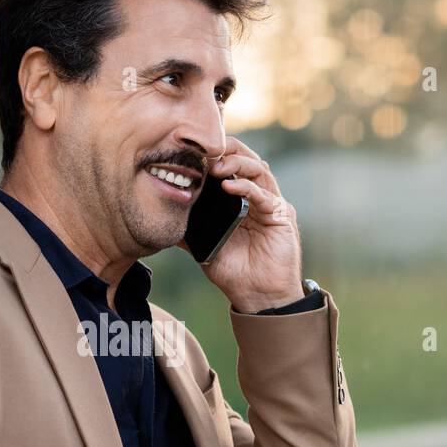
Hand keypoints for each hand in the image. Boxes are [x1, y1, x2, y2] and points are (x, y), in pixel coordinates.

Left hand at [177, 136, 303, 312]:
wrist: (257, 297)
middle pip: (248, 159)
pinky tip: (229, 186)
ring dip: (238, 163)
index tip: (194, 153)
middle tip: (206, 151)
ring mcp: (271, 205)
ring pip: (259, 169)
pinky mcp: (282, 216)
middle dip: (229, 150)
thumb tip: (165, 221)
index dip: (215, 156)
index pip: (231, 166)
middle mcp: (259, 197)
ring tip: (216, 166)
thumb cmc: (235, 273)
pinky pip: (265, 195)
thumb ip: (190, 231)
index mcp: (241, 201)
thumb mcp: (205, 248)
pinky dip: (247, 187)